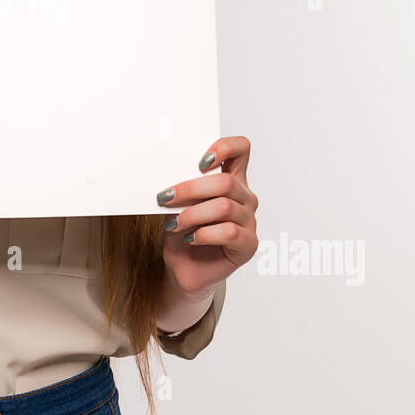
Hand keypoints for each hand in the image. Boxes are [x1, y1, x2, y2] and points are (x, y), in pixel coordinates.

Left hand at [155, 136, 258, 297]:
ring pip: (224, 207)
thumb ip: (182, 190)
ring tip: (174, 223)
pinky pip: (228, 232)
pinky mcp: (248, 244)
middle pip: (226, 182)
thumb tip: (171, 180)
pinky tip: (190, 238)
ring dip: (192, 214)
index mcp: (231, 180)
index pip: (240, 149)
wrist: (183, 267)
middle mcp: (244, 197)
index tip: (200, 161)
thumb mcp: (178, 205)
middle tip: (165, 197)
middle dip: (191, 189)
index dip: (224, 147)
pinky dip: (203, 234)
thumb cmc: (182, 232)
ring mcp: (249, 221)